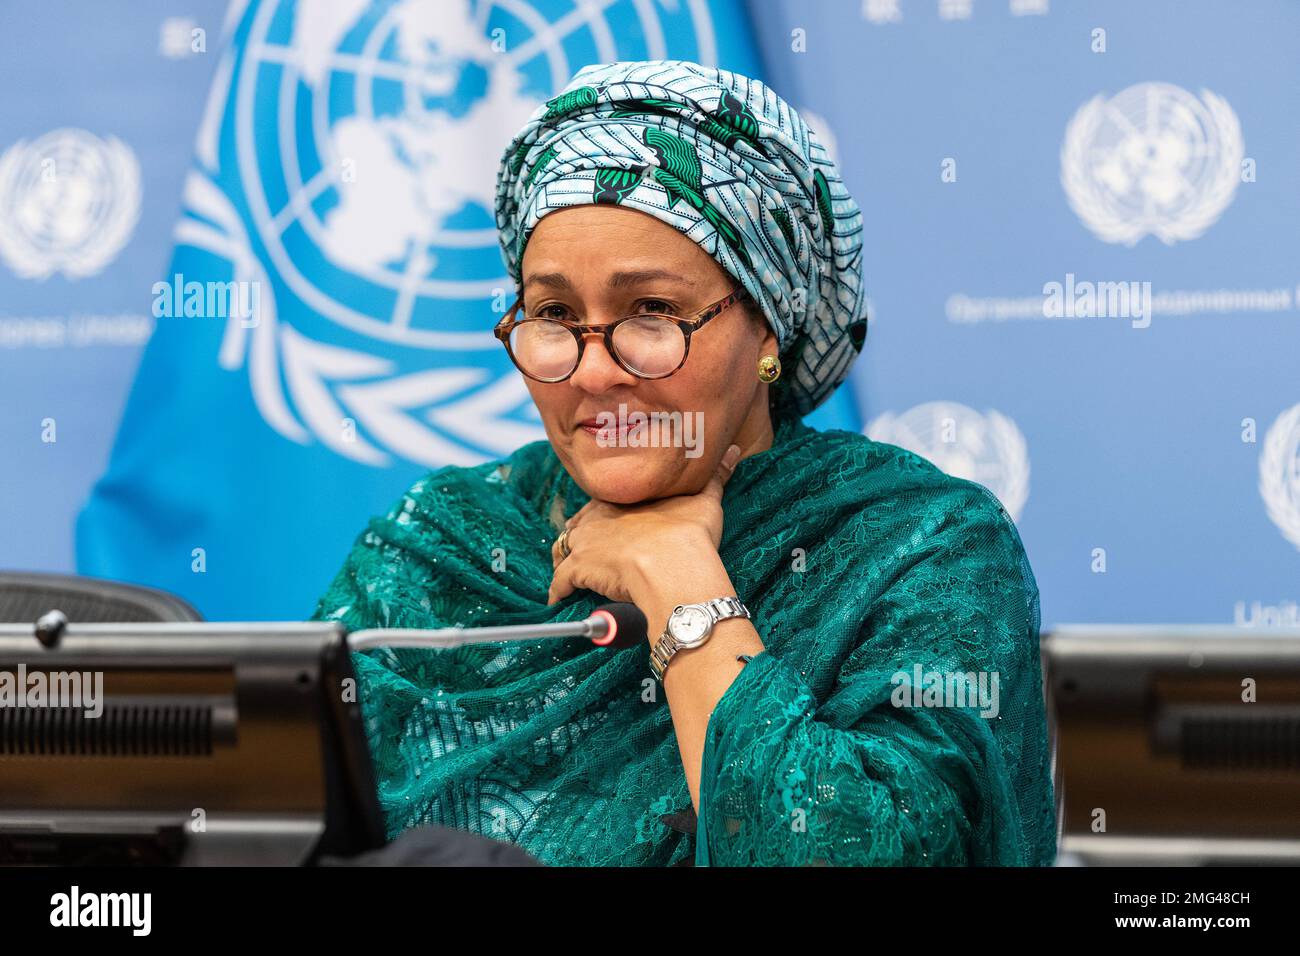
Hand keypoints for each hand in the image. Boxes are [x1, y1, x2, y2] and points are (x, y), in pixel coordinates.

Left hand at [546, 443, 742, 606]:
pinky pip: (559, 581)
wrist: (673, 567)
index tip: (605, 524)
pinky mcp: (578, 572)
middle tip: (587, 549)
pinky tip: (559, 599)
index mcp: (621, 499)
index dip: (601, 515)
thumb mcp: (705, 500)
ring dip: (564, 560)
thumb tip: (736, 450)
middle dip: (579, 536)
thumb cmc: (688, 534)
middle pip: (577, 525)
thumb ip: (716, 475)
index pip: (600, 503)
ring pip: (562, 549)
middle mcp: (596, 518)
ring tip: (569, 571)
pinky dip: (558, 589)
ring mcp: (584, 545)